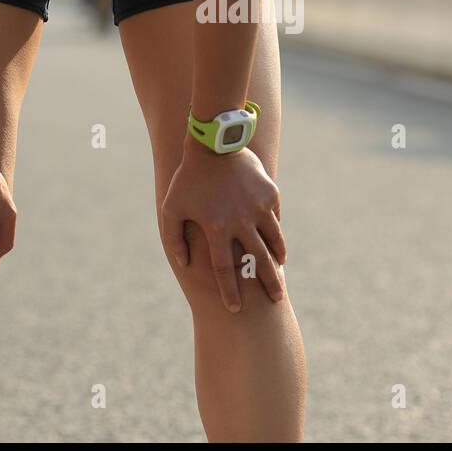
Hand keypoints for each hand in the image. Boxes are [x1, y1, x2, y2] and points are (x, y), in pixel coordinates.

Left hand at [161, 139, 286, 311]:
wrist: (214, 142)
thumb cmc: (188, 178)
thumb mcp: (171, 208)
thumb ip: (174, 239)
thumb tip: (185, 263)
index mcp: (216, 228)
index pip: (224, 269)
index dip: (230, 291)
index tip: (234, 308)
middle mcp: (241, 221)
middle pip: (259, 261)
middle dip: (269, 283)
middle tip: (276, 299)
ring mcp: (258, 207)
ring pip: (274, 240)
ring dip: (278, 257)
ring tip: (280, 270)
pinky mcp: (269, 193)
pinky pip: (275, 217)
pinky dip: (275, 230)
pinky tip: (275, 239)